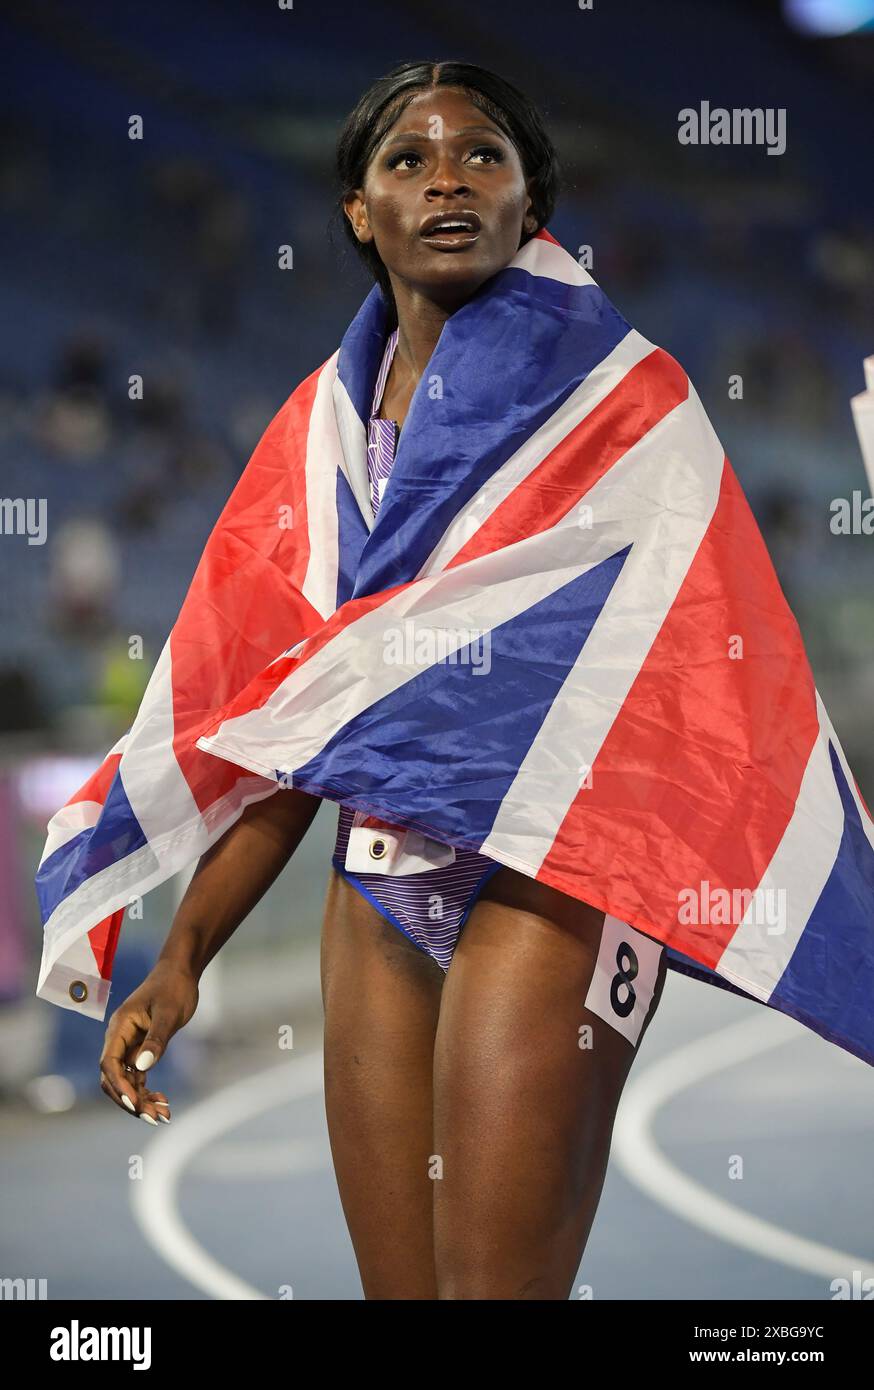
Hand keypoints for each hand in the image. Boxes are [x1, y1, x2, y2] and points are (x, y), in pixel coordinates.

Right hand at [98, 960, 199, 1122]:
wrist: (180, 973)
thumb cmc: (174, 988)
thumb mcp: (169, 1013)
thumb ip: (156, 1040)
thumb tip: (142, 1068)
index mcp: (119, 1028)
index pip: (109, 1064)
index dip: (119, 1086)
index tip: (136, 1103)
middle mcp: (119, 1039)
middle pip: (113, 1078)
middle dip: (131, 1100)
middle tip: (154, 1117)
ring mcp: (128, 1046)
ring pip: (126, 1081)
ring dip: (141, 1100)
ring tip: (163, 1115)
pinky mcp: (140, 1050)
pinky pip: (137, 1077)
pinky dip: (147, 1091)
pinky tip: (162, 1102)